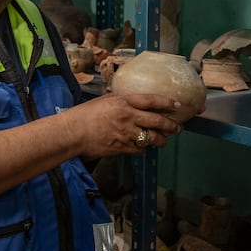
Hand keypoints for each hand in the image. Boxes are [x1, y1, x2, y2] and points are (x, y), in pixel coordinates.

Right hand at [65, 93, 190, 157]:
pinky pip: (140, 149)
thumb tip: (138, 104)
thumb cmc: (85, 114)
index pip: (151, 100)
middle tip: (177, 128)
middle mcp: (128, 117)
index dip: (167, 103)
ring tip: (163, 140)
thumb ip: (123, 102)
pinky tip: (143, 147)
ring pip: (152, 138)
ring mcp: (126, 133)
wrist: (73, 132)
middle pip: (157, 121)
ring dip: (160, 140)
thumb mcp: (106, 101)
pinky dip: (143, 148)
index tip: (177, 105)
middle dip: (171, 126)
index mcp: (124, 102)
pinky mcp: (122, 147)